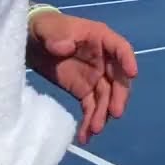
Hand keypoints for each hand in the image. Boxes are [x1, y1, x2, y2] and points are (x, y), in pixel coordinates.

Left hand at [28, 9, 137, 144]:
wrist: (31, 41)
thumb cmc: (46, 28)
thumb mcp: (48, 28)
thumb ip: (57, 36)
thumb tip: (65, 48)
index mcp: (100, 39)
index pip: (120, 48)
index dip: (128, 60)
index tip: (133, 74)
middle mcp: (104, 59)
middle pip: (117, 79)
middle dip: (118, 96)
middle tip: (114, 113)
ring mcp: (95, 76)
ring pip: (105, 98)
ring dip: (103, 114)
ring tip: (94, 130)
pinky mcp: (83, 90)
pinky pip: (91, 108)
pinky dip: (90, 121)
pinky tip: (84, 136)